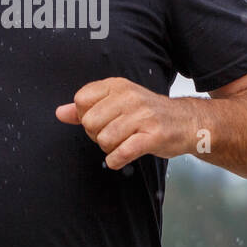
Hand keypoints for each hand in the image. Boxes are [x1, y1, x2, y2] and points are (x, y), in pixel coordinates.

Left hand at [55, 76, 199, 169]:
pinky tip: (123, 157)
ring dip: (110, 149)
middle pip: (90, 123)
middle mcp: (130, 97)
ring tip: (123, 143)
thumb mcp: (117, 104)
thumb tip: (60, 113)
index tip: (102, 121)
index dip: (86, 117)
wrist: (187, 122)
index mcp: (118, 86)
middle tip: (114, 135)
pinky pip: (122, 153)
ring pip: (104, 140)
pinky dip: (117, 160)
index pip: (81, 100)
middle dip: (97, 135)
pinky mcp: (153, 136)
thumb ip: (87, 108)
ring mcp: (143, 116)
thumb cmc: (148, 114)